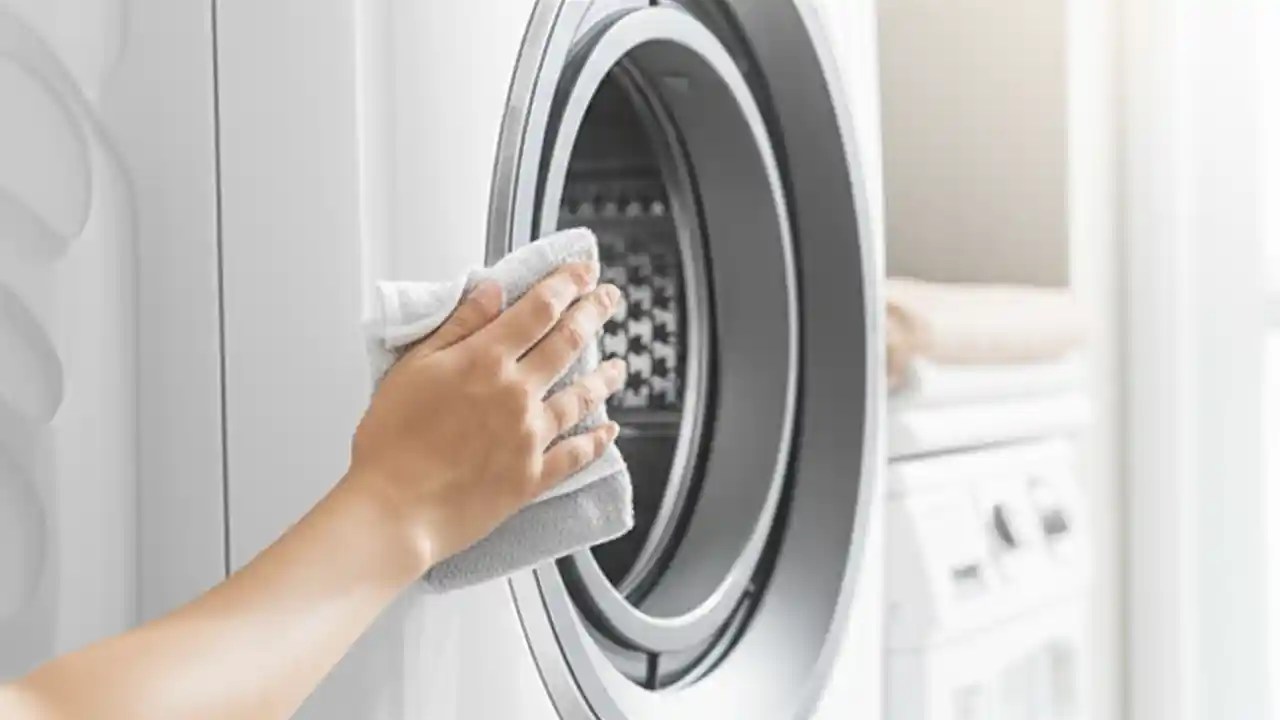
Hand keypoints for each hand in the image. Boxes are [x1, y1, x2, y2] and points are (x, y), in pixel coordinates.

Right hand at [346, 262, 626, 572]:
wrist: (394, 509)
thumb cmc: (391, 440)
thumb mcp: (413, 367)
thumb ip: (458, 325)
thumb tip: (492, 289)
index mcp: (486, 360)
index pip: (539, 309)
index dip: (567, 284)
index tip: (584, 271)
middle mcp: (517, 394)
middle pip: (568, 343)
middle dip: (594, 314)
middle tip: (610, 297)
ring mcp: (530, 436)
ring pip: (581, 397)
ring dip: (604, 377)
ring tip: (619, 367)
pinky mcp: (533, 477)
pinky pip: (576, 454)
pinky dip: (597, 440)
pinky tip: (609, 430)